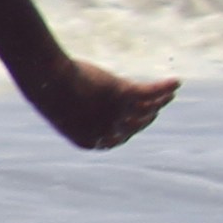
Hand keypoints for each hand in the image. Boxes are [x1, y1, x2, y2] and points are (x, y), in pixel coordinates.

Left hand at [23, 50, 178, 150]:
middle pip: (136, 124)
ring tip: (169, 96)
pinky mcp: (124, 93)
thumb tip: (74, 104)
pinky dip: (165, 88)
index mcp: (90, 142)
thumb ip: (75, 112)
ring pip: (146, 108)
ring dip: (160, 102)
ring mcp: (118, 112)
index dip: (130, 130)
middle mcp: (108, 131)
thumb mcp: (61, 107)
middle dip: (148, 117)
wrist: (47, 80)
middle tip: (155, 109)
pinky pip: (151, 92)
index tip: (136, 123)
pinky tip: (176, 82)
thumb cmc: (47, 92)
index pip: (118, 139)